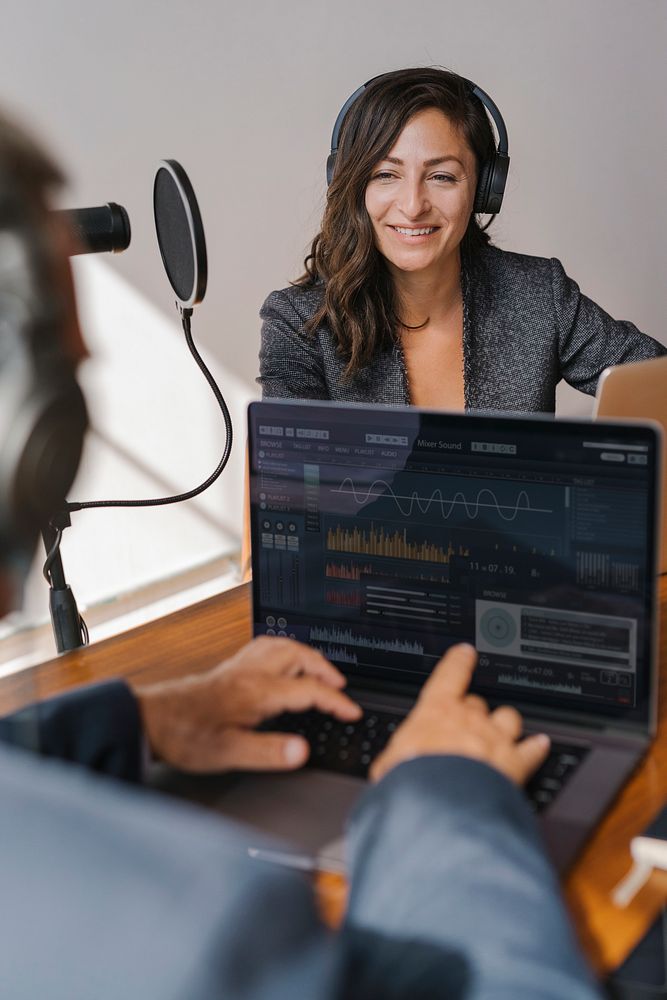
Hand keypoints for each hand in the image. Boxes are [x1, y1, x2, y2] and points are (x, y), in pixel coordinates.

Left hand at [134, 637, 360, 772]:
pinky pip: (265, 646)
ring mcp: (239, 667)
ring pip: (282, 646)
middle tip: (340, 687)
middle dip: (326, 669)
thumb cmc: (185, 736)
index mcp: (257, 692)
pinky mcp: (228, 669)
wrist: (150, 720)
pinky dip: (284, 650)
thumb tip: (303, 751)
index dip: (335, 702)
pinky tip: (282, 660)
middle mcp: (250, 673)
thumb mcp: (229, 753)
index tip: (351, 712)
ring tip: (320, 669)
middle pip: (299, 656)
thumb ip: (269, 753)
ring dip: (307, 655)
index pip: (308, 690)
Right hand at [371, 644, 549, 784]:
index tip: (465, 653)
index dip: (458, 662)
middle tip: (463, 727)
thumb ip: (396, 758)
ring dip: (504, 722)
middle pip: (477, 703)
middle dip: (472, 712)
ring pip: (507, 717)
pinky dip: (536, 748)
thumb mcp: (390, 763)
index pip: (450, 675)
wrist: (442, 803)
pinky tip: (540, 746)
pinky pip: (531, 750)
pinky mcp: (514, 763)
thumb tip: (389, 768)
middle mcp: (469, 720)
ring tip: (500, 731)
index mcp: (437, 712)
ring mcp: (494, 739)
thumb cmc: (413, 779)